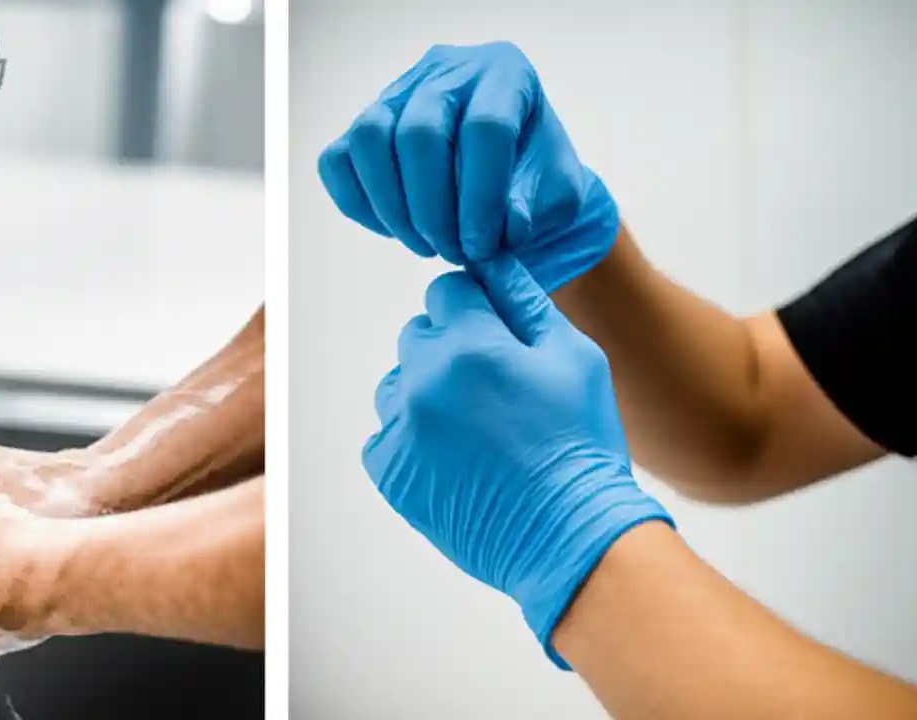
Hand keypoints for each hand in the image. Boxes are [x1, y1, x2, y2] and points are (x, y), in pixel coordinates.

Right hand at [318, 42, 617, 290]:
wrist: (506, 171)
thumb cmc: (533, 178)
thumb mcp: (556, 195)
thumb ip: (537, 209)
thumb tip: (504, 226)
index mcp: (505, 74)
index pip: (484, 128)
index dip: (480, 197)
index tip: (481, 248)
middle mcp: (446, 70)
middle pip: (419, 133)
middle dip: (431, 209)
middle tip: (450, 252)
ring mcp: (395, 91)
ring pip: (369, 139)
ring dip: (391, 208)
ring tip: (422, 245)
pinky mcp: (363, 123)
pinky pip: (337, 161)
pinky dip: (358, 204)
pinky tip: (393, 230)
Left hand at [364, 257, 670, 666]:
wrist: (569, 535)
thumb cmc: (582, 443)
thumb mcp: (575, 357)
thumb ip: (525, 303)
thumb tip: (492, 264)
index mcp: (470, 345)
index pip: (447, 291)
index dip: (476, 308)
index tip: (498, 338)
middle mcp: (424, 381)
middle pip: (420, 335)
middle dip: (451, 349)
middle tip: (495, 391)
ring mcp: (401, 428)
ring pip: (398, 384)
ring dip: (427, 393)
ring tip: (476, 429)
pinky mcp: (390, 471)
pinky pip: (386, 433)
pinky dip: (412, 438)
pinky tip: (456, 457)